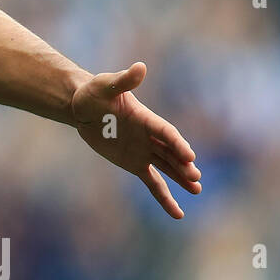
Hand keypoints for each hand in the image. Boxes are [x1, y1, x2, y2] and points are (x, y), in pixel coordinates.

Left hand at [70, 62, 200, 219]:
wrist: (82, 108)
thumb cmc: (93, 93)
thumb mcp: (105, 85)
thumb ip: (123, 80)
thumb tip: (139, 67)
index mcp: (146, 119)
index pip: (166, 133)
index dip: (177, 144)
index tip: (189, 157)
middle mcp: (150, 137)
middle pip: (171, 152)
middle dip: (183, 165)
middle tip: (195, 177)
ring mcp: (144, 151)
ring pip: (167, 168)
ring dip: (181, 179)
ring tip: (197, 189)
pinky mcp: (135, 164)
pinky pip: (153, 183)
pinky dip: (164, 197)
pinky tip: (178, 213)